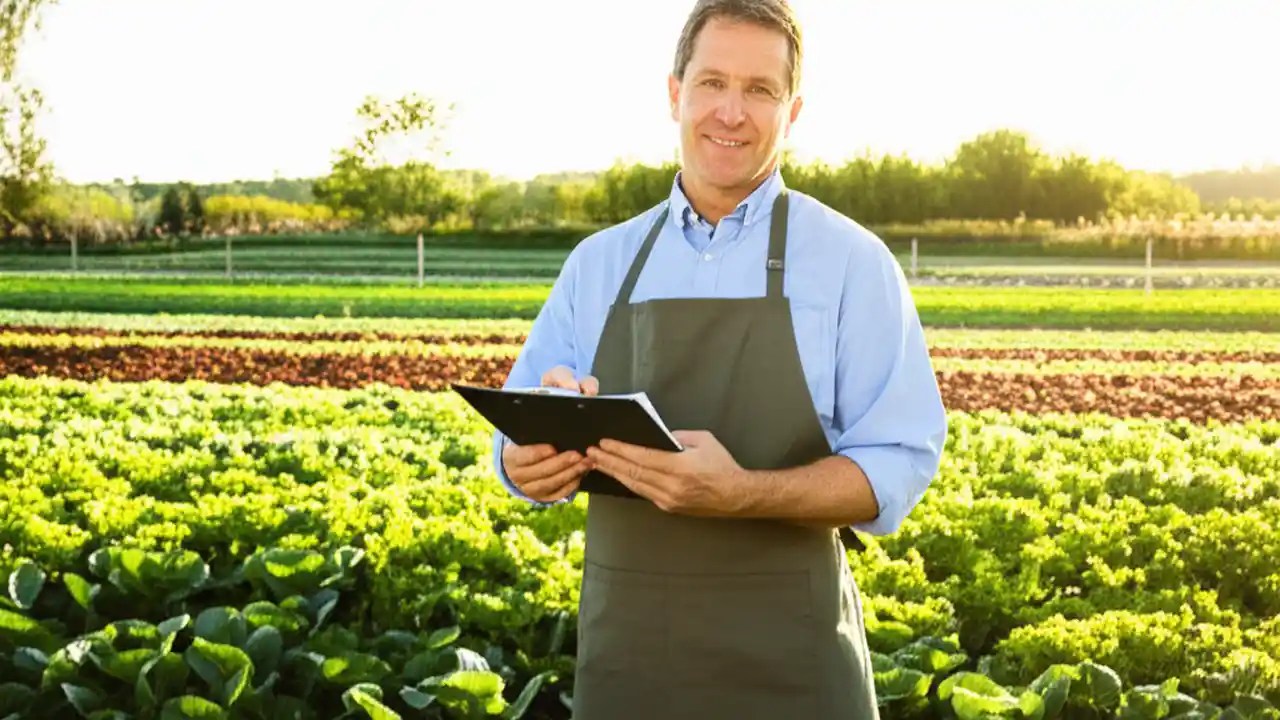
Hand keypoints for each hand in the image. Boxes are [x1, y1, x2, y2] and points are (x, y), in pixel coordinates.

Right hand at [499, 365, 599, 502]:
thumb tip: (577, 387)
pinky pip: (560, 493)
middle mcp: (517, 471)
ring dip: (571, 473)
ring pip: (552, 484)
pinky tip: (585, 471)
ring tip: (587, 461)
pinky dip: (573, 483)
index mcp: (511, 449)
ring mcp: (531, 485)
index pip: (520, 456)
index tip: (552, 447)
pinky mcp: (545, 493)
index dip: (536, 453)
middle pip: (540, 472)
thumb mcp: (549, 386)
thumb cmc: (544, 407)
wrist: (541, 428)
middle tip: (579, 455)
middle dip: (561, 464)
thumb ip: (562, 380)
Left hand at [586, 430, 748, 515]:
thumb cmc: (722, 465)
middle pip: (632, 472)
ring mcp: (669, 499)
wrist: (736, 495)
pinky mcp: (669, 507)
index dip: (620, 450)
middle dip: (609, 461)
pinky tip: (617, 474)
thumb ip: (676, 437)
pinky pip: (643, 493)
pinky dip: (628, 482)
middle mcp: (671, 486)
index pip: (641, 458)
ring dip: (613, 472)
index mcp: (679, 467)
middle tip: (591, 452)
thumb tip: (654, 435)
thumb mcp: (702, 440)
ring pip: (634, 485)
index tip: (604, 443)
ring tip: (597, 462)